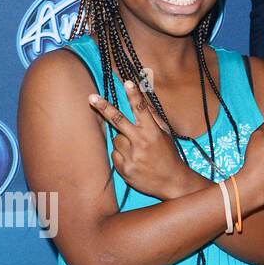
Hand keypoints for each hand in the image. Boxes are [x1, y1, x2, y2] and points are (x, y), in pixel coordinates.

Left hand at [87, 80, 193, 200]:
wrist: (172, 182)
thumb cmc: (168, 154)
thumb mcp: (165, 134)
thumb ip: (152, 116)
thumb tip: (141, 98)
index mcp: (153, 131)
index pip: (142, 109)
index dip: (134, 95)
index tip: (127, 82)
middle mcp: (142, 142)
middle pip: (118, 120)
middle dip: (104, 107)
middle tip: (91, 97)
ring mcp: (132, 156)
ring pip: (115, 139)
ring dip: (123, 142)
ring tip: (137, 152)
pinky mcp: (125, 169)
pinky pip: (114, 154)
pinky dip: (121, 156)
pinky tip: (134, 161)